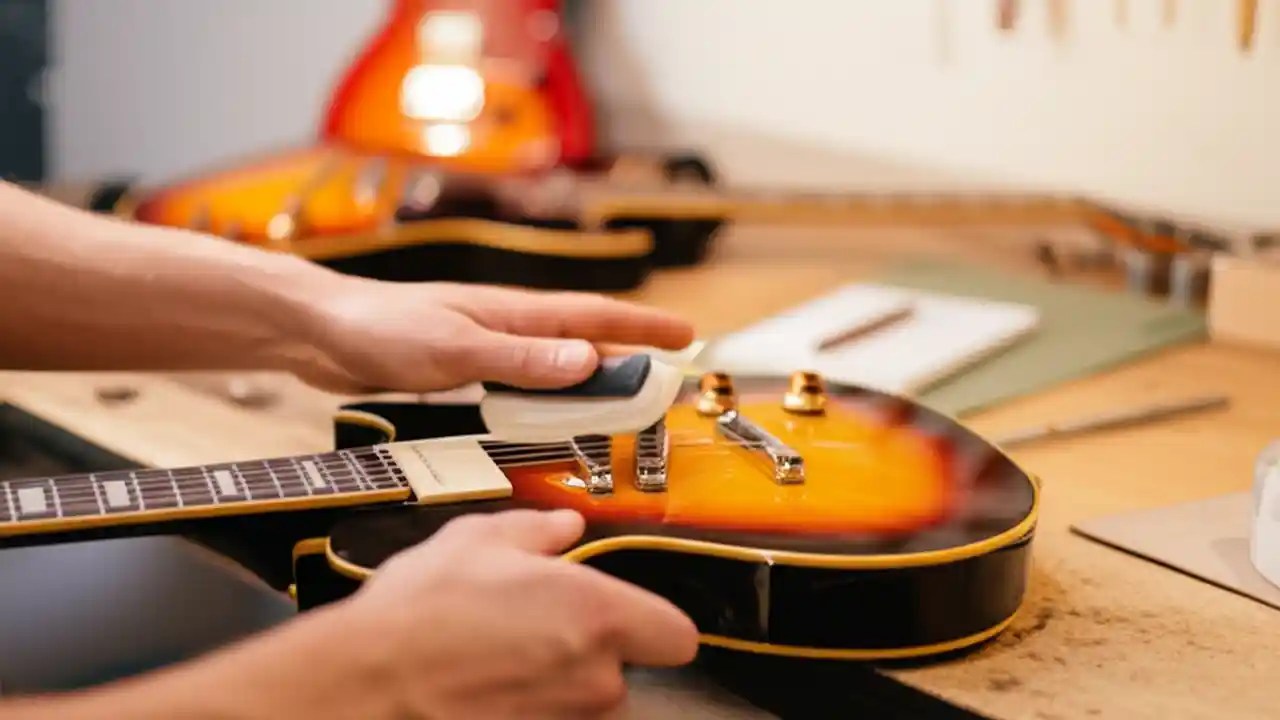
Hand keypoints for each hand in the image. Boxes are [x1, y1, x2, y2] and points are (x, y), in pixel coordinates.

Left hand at [288, 278, 695, 393]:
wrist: (319, 329)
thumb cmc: (380, 327)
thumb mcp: (456, 348)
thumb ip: (521, 359)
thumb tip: (589, 361)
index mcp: (513, 313)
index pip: (594, 317)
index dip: (642, 327)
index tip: (686, 335)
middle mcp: (505, 325)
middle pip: (582, 341)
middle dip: (628, 355)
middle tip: (664, 378)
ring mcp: (484, 343)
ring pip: (554, 362)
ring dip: (589, 377)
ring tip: (620, 398)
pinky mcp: (461, 365)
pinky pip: (521, 380)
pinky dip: (547, 394)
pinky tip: (546, 408)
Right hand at [340, 508, 700, 717]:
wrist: (364, 683)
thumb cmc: (419, 612)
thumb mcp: (478, 540)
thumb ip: (538, 531)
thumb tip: (567, 527)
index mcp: (597, 614)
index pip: (677, 636)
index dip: (653, 624)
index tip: (625, 615)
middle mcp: (595, 678)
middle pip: (626, 673)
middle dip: (591, 655)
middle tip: (536, 630)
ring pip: (586, 704)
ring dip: (560, 687)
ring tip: (502, 661)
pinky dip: (530, 709)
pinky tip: (487, 690)